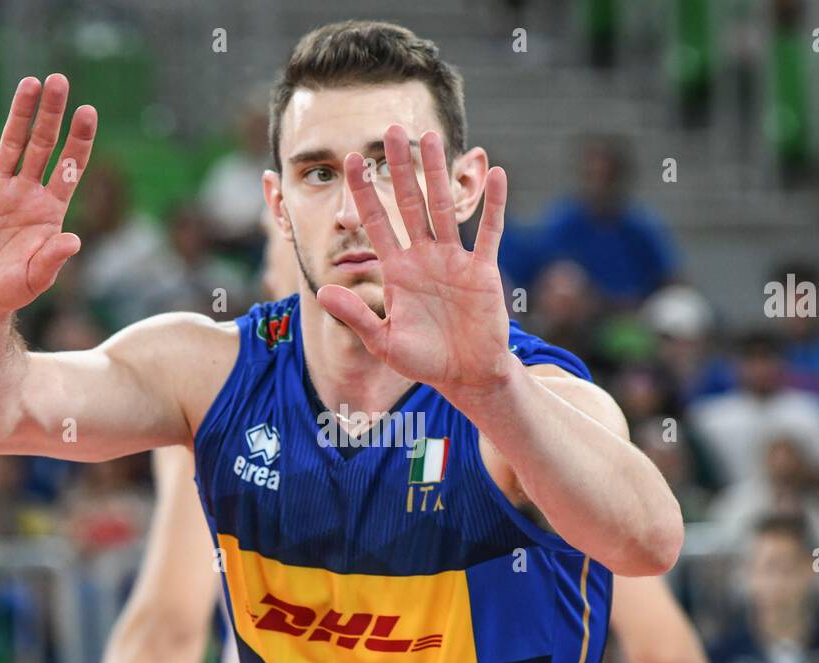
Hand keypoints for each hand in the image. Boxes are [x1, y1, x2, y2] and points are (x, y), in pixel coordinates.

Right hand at [0, 74, 95, 321]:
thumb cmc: (12, 291)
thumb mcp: (37, 277)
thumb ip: (53, 257)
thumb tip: (73, 241)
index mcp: (50, 210)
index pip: (69, 167)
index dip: (80, 139)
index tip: (88, 110)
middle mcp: (26, 193)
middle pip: (42, 145)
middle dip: (51, 114)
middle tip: (58, 79)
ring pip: (10, 144)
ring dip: (19, 113)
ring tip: (29, 81)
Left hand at [316, 125, 512, 394]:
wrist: (466, 376)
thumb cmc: (424, 362)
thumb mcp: (384, 342)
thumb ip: (356, 316)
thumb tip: (323, 290)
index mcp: (396, 271)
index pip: (375, 222)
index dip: (363, 192)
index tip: (350, 160)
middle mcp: (423, 257)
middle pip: (408, 203)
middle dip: (399, 168)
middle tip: (390, 131)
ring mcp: (454, 260)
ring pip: (443, 208)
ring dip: (439, 173)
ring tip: (432, 138)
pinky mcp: (482, 271)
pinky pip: (489, 232)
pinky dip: (494, 205)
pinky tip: (495, 173)